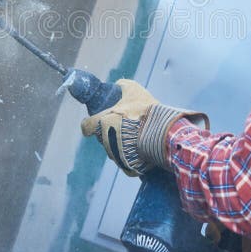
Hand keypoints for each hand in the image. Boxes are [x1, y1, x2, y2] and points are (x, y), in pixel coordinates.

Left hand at [80, 79, 207, 175]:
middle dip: (109, 132)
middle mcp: (106, 141)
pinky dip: (130, 153)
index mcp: (103, 122)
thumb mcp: (134, 90)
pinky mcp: (127, 166)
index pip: (86, 127)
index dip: (89, 124)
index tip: (95, 121)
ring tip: (135, 134)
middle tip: (122, 124)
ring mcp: (116, 155)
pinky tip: (141, 145)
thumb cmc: (146, 110)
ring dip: (120, 142)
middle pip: (101, 138)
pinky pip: (124, 159)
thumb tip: (118, 85)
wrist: (163, 132)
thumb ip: (122, 86)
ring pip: (112, 148)